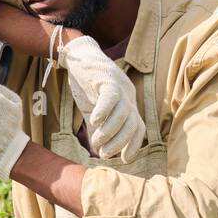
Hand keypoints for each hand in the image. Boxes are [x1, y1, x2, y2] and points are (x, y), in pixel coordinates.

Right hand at [58, 34, 146, 163]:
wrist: (78, 58)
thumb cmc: (87, 87)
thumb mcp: (94, 112)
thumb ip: (98, 130)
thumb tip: (98, 152)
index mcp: (128, 105)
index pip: (139, 128)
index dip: (134, 145)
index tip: (124, 159)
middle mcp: (129, 96)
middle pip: (133, 123)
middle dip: (120, 142)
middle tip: (104, 153)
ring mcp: (120, 86)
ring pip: (123, 113)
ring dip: (110, 131)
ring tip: (96, 141)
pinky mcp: (107, 77)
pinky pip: (111, 97)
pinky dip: (104, 112)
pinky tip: (94, 121)